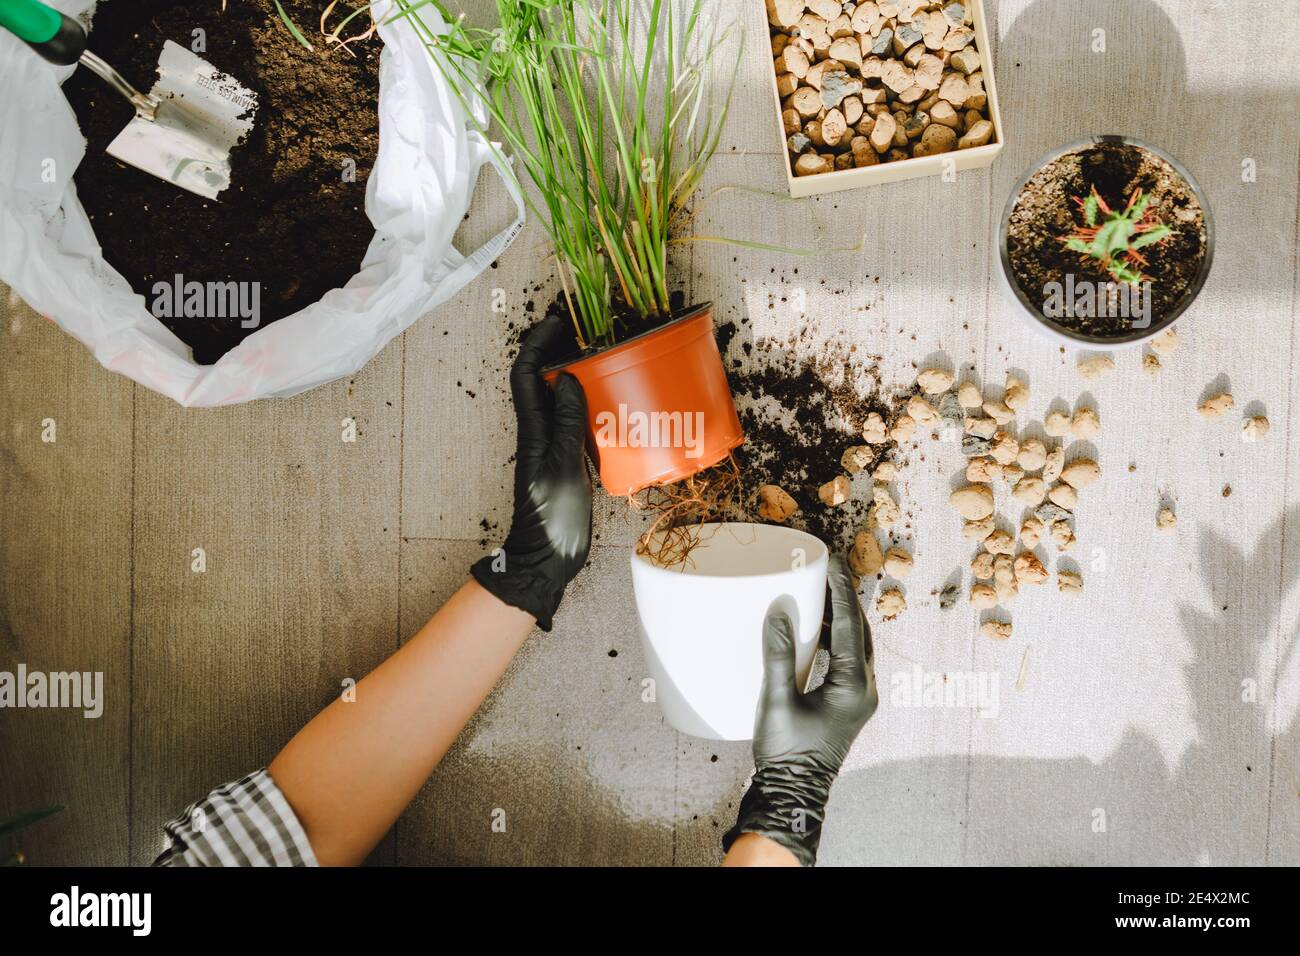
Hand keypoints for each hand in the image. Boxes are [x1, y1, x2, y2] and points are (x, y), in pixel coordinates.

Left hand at [471, 315, 591, 629]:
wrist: (547, 560)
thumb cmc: (551, 520)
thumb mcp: (563, 468)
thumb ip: (568, 424)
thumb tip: (569, 377)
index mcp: (533, 431)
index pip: (527, 374)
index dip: (537, 342)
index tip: (558, 320)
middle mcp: (541, 433)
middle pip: (543, 380)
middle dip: (561, 350)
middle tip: (592, 333)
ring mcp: (554, 447)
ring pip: (563, 400)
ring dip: (580, 376)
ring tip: (608, 362)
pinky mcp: (569, 462)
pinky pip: (578, 423)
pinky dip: (594, 407)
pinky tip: (617, 407)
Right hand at [723, 554, 877, 865]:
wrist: (793, 793)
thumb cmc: (786, 751)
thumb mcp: (778, 699)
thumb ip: (779, 654)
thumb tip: (780, 611)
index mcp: (853, 686)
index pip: (852, 626)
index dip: (841, 591)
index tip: (831, 562)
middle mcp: (864, 690)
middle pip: (861, 632)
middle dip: (845, 600)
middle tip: (827, 571)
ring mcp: (858, 699)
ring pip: (858, 647)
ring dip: (841, 620)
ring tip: (819, 594)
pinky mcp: (847, 705)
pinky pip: (848, 662)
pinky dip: (836, 640)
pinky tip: (816, 631)